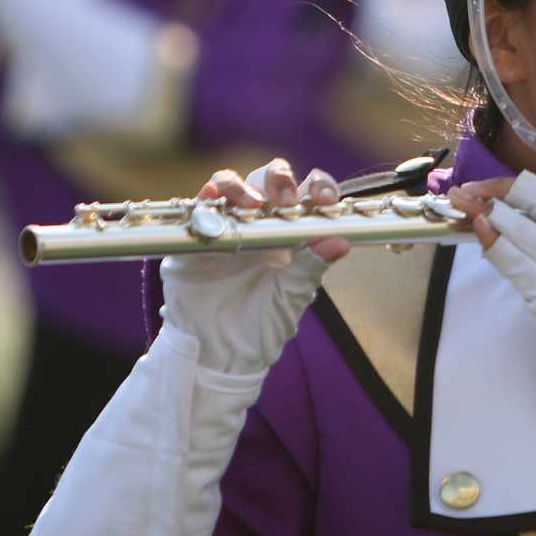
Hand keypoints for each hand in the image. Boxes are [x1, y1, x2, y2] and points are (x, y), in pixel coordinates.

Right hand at [159, 160, 347, 375]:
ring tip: (252, 206)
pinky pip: (200, 206)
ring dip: (244, 186)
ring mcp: (226, 226)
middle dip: (281, 179)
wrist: (217, 356)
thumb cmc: (258, 329)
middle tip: (285, 200)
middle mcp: (259, 224)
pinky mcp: (195, 235)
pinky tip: (218, 208)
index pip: (307, 197)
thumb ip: (310, 268)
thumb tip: (340, 242)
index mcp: (290, 236)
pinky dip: (209, 200)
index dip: (318, 188)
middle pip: (270, 180)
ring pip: (234, 184)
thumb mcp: (289, 299)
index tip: (325, 198)